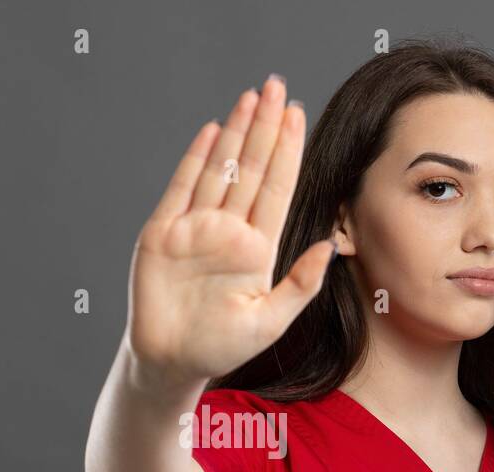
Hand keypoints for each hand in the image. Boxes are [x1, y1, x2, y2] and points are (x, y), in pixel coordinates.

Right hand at [125, 74, 335, 388]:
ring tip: (250, 97)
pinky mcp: (163, 234)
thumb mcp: (271, 320)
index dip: (288, 151)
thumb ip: (301, 285)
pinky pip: (182, 189)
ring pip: (220, 169)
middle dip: (265, 127)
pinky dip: (196, 160)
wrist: (170, 362)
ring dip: (235, 133)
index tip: (298, 115)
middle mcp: (228, 231)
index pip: (277, 188)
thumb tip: (330, 246)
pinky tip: (213, 132)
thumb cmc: (221, 347)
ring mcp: (195, 229)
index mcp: (257, 248)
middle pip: (251, 168)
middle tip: (277, 86)